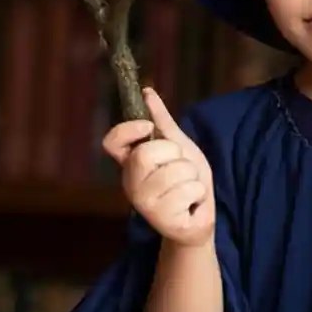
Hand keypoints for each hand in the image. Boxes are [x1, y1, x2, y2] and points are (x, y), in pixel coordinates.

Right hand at [102, 88, 215, 247]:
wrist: (200, 216)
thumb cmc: (185, 180)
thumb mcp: (178, 146)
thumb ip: (162, 121)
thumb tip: (147, 91)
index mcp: (130, 163)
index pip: (112, 142)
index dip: (128, 130)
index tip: (147, 127)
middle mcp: (131, 184)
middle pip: (147, 154)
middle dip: (175, 156)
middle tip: (179, 169)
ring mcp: (145, 204)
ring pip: (175, 172)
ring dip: (191, 176)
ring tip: (187, 188)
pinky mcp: (163, 220)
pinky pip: (189, 190)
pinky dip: (198, 193)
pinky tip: (191, 203)